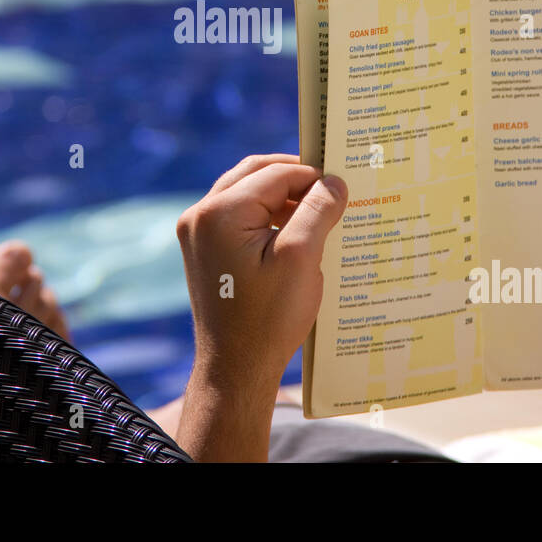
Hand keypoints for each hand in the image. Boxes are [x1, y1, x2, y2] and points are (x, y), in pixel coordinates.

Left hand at [174, 154, 346, 460]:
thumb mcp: (302, 257)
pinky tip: (296, 232)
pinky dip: (267, 216)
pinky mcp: (204, 250)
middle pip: (256, 175)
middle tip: (332, 190)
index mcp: (220, 212)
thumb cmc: (269, 318)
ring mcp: (197, 233)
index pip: (275, 173)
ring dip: (282, 197)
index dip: (313, 176)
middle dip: (295, 179)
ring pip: (247, 193)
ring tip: (319, 213)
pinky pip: (239, 217)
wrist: (236, 368)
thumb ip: (318, 209)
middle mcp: (200, 215)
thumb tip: (334, 181)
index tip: (344, 187)